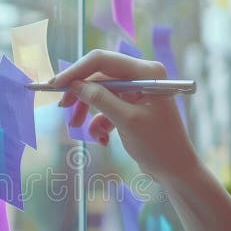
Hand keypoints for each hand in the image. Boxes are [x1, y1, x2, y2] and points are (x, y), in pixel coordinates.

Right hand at [52, 49, 199, 181]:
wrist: (175, 170)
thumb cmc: (158, 145)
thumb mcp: (126, 121)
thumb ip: (100, 99)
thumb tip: (74, 85)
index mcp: (146, 72)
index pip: (102, 61)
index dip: (76, 71)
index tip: (55, 84)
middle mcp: (142, 76)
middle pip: (99, 76)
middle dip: (81, 95)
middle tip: (62, 109)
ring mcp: (137, 91)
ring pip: (100, 93)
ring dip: (88, 111)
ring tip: (79, 128)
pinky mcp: (132, 106)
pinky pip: (107, 108)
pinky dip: (100, 123)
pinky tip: (103, 139)